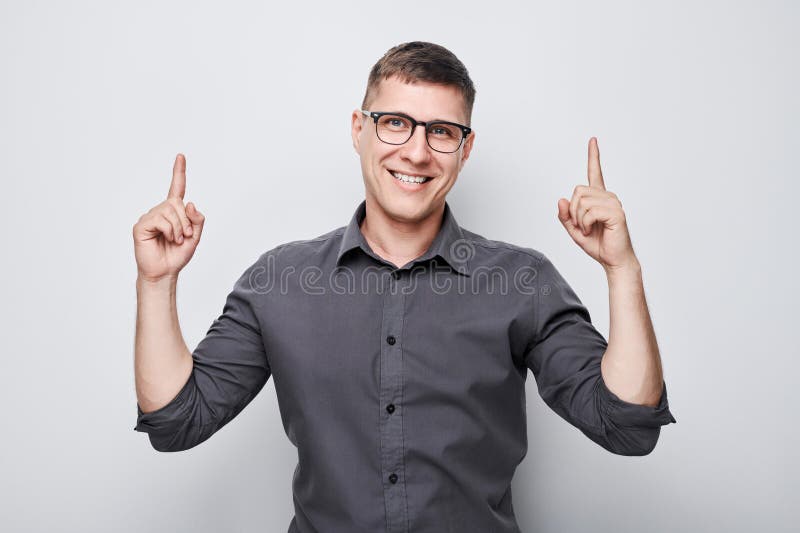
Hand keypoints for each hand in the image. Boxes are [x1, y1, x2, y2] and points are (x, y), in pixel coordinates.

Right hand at [132, 154, 205, 281]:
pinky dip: (169, 231)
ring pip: (170, 211)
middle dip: (186, 221)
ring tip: (175, 240)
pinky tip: (167, 239)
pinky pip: (160, 220)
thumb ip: (197, 220)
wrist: (165, 272)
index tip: (181, 156)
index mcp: (173, 213)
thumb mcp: (195, 237)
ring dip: (179, 228)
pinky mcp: (141, 225)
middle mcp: (160, 211)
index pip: (176, 189)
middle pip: (177, 203)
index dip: (179, 172)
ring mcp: (149, 217)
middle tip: (185, 236)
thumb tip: (190, 203)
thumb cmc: (177, 256)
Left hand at [557, 138, 638, 272]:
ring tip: (589, 229)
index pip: (595, 173)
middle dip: (573, 212)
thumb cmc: (598, 244)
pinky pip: (589, 212)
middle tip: (582, 226)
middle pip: (577, 191)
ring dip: (579, 220)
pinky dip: (585, 224)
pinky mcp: (616, 212)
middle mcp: (607, 197)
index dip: (593, 156)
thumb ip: (565, 216)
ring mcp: (613, 203)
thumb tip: (561, 199)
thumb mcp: (574, 230)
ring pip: (581, 201)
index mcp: (598, 198)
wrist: (613, 260)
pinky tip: (594, 230)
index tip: (593, 140)